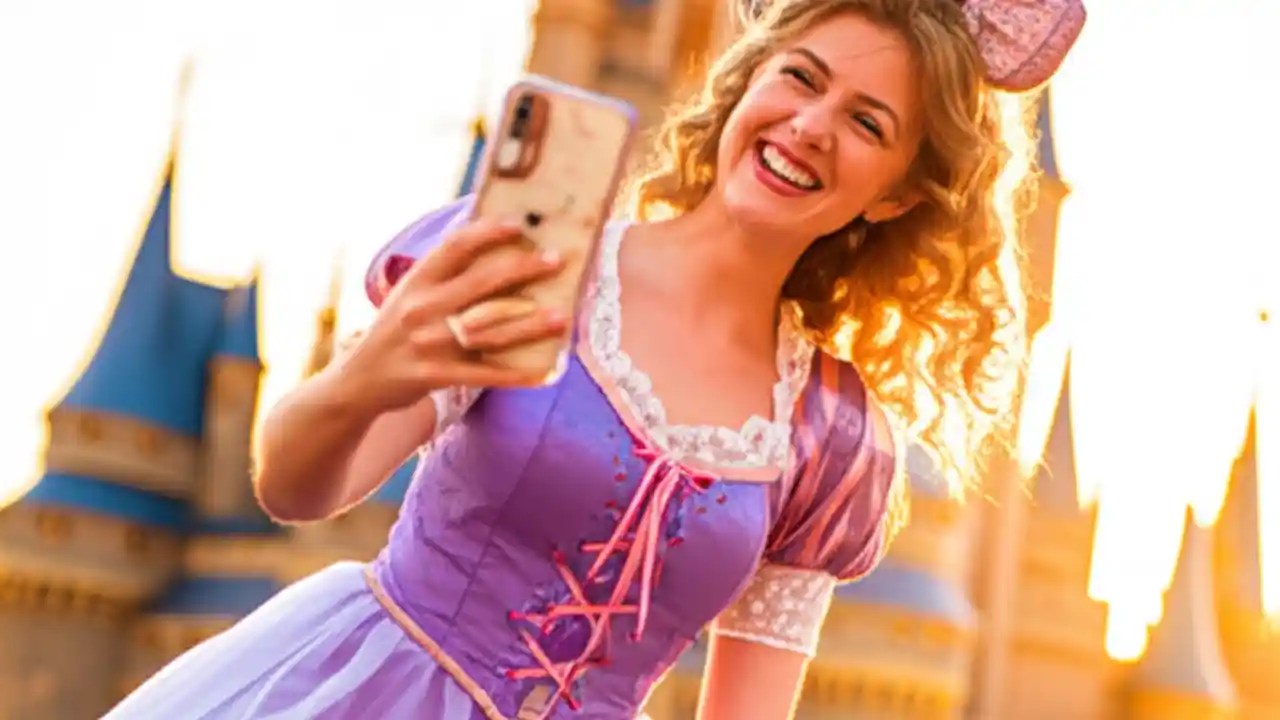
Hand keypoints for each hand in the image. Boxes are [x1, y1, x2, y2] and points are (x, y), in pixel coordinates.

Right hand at [337, 217, 567, 411]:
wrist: (361, 379)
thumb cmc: (398, 330)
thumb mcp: (410, 294)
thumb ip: (444, 275)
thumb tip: (492, 247)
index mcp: (417, 280)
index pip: (455, 247)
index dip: (487, 232)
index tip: (519, 224)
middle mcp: (422, 307)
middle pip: (480, 282)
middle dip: (522, 269)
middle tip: (556, 261)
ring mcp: (429, 342)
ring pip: (488, 330)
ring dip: (529, 324)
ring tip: (561, 317)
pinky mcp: (436, 374)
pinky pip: (484, 374)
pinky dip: (515, 375)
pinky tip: (543, 372)